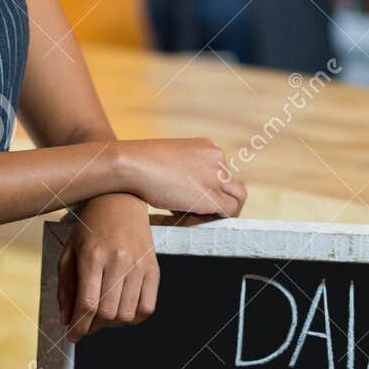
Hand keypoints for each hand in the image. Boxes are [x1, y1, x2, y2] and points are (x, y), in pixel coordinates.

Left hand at [58, 193, 158, 342]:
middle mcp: (118, 261)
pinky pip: (147, 308)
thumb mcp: (69, 252)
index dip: (79, 327)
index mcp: (93, 255)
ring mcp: (139, 265)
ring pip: (126, 315)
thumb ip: (66, 287)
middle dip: (92, 327)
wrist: (121, 200)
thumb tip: (67, 320)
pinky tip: (122, 310)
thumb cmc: (91, 227)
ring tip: (103, 315)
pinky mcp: (154, 269)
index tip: (73, 336)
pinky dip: (134, 318)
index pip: (88, 304)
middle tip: (85, 325)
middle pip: (107, 313)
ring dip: (111, 324)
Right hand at [114, 138, 245, 217]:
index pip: (221, 170)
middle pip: (231, 183)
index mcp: (207, 146)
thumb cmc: (139, 162)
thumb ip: (184, 168)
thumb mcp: (169, 157)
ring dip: (223, 209)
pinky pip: (228, 211)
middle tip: (202, 212)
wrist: (131, 163)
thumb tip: (183, 189)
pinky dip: (218, 219)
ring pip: (237, 196)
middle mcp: (217, 157)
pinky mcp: (211, 195)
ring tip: (201, 219)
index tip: (193, 198)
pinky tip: (197, 222)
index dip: (210, 187)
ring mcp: (216, 175)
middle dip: (220, 198)